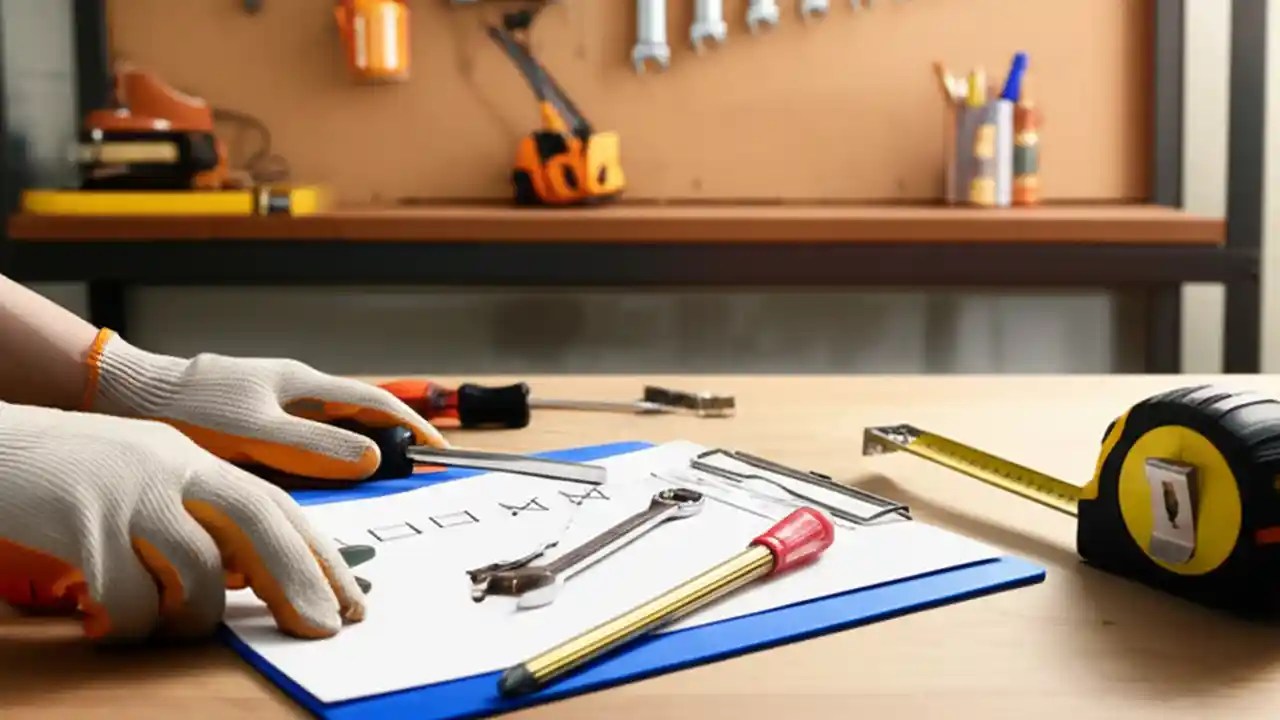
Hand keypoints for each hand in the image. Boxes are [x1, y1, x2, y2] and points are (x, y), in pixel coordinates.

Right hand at [0, 402, 363, 640]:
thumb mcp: (145, 483)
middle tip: (323, 630)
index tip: (348, 598)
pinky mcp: (82, 524)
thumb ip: (197, 519)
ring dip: (190, 617)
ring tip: (157, 624)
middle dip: (299, 582)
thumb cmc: (66, 477)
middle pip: (260, 525)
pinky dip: (127, 627)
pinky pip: (130, 600)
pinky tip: (103, 624)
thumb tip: (248, 575)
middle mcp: (169, 468)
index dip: (317, 554)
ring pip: (199, 573)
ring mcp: (127, 493)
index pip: (275, 505)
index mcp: (192, 459)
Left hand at [84, 330, 447, 481]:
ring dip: (360, 453)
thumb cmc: (189, 410)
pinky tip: (320, 486)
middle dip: (392, 441)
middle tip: (418, 472)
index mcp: (302, 385)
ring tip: (381, 485)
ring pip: (331, 432)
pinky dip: (325, 462)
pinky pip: (304, 443)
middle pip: (358, 416)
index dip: (411, 427)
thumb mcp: (254, 433)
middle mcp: (294, 391)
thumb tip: (372, 458)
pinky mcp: (253, 424)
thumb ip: (312, 447)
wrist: (129, 395)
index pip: (374, 403)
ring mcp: (274, 406)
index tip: (440, 451)